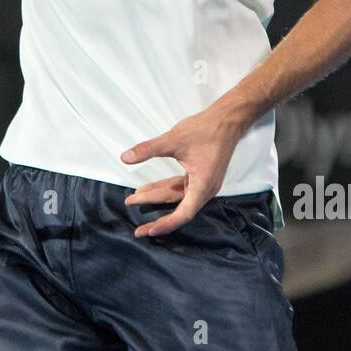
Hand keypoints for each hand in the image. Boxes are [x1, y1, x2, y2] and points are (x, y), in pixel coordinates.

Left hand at [120, 107, 241, 237]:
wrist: (226, 120)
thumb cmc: (205, 130)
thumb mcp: (173, 139)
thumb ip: (148, 149)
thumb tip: (125, 158)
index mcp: (203, 185)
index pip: (184, 213)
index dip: (167, 224)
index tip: (150, 230)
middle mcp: (205, 189)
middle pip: (178, 207)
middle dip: (155, 213)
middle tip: (136, 222)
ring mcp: (204, 183)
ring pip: (177, 196)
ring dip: (157, 196)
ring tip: (134, 197)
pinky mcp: (201, 176)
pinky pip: (180, 187)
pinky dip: (165, 187)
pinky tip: (148, 187)